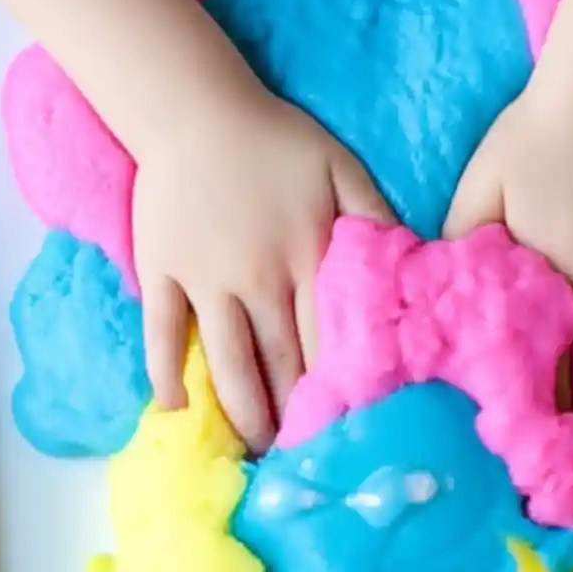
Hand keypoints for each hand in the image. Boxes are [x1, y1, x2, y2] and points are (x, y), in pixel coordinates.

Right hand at [134, 88, 393, 450]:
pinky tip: (176, 411)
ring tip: (255, 450)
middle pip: (281, 363)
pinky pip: (163, 333)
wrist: (196, 110)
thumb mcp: (345, 169)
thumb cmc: (278, 141)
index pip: (329, 341)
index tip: (351, 431)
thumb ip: (377, 221)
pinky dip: (167, 374)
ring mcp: (206, 281)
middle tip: (306, 461)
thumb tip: (410, 270)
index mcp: (310, 259)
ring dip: (243, 411)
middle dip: (295, 417)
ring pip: (227, 361)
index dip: (340, 390)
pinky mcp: (163, 273)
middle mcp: (260, 281)